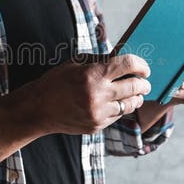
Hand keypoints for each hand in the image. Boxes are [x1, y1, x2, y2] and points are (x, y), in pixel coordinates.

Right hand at [31, 53, 151, 134]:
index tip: (144, 68)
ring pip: (130, 104)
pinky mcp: (97, 126)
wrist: (39, 109)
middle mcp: (98, 94)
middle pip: (135, 86)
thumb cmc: (57, 81)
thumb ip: (101, 59)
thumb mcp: (76, 62)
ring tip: (136, 94)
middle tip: (145, 81)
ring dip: (136, 97)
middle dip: (143, 83)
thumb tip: (123, 57)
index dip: (141, 65)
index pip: (128, 65)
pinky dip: (122, 109)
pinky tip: (119, 103)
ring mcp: (98, 113)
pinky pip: (118, 116)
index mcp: (93, 74)